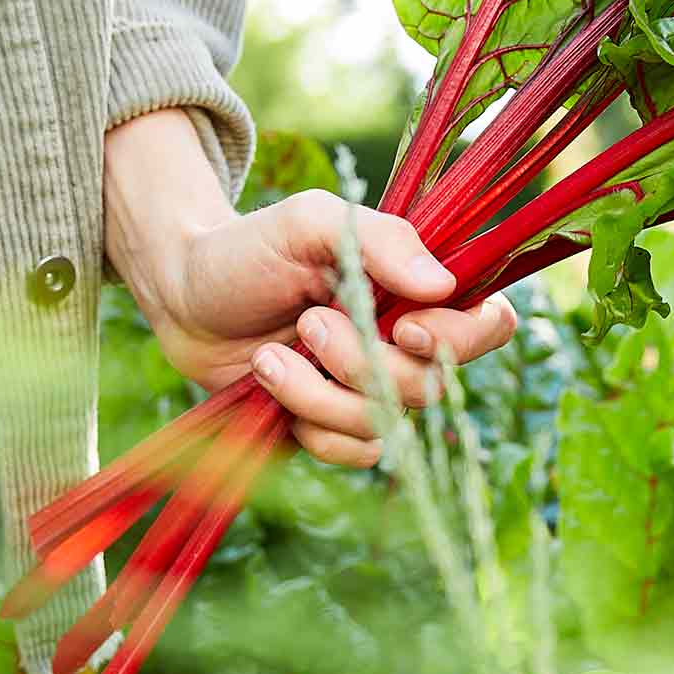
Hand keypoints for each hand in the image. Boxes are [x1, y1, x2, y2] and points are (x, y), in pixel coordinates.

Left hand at [103, 112, 517, 466]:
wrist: (182, 294)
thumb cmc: (252, 248)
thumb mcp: (311, 222)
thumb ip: (382, 240)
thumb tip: (442, 285)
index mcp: (418, 291)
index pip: (490, 325)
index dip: (461, 338)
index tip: (403, 325)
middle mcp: (405, 345)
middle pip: (431, 385)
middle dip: (362, 361)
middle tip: (308, 321)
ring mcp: (370, 391)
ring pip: (384, 425)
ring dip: (318, 393)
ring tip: (267, 356)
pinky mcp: (331, 426)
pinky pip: (350, 451)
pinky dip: (307, 423)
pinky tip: (268, 382)